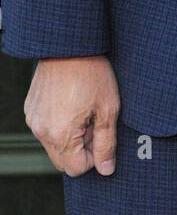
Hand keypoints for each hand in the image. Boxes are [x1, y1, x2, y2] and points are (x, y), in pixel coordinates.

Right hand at [24, 56, 120, 176]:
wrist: (70, 45)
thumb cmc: (92, 73)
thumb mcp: (108, 109)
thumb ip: (106, 144)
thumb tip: (106, 169)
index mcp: (61, 135)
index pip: (76, 169)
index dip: (94, 157)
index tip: (101, 136)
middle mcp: (41, 131)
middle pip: (62, 160)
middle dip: (81, 149)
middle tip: (93, 123)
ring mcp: (34, 119)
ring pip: (53, 145)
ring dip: (69, 137)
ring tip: (83, 110)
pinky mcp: (31, 108)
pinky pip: (45, 128)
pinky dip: (59, 124)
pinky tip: (71, 102)